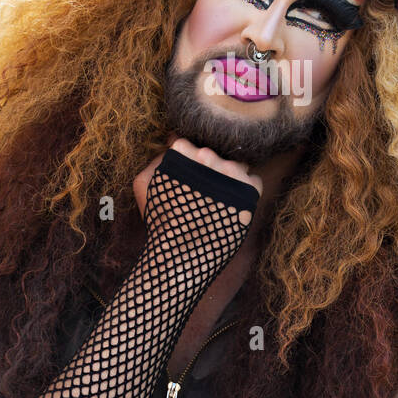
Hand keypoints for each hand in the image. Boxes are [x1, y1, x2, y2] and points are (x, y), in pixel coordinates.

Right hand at [132, 134, 261, 225]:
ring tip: (220, 200)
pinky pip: (253, 180)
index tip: (187, 174)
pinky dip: (246, 191)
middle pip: (214, 153)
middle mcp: (208, 156)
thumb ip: (156, 159)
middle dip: (209, 168)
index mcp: (182, 151)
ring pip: (236, 164)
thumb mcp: (143, 185)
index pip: (189, 142)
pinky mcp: (250, 189)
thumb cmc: (160, 222)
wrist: (181, 255)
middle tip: (203, 191)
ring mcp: (231, 171)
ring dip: (230, 177)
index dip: (187, 158)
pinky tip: (233, 206)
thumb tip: (173, 146)